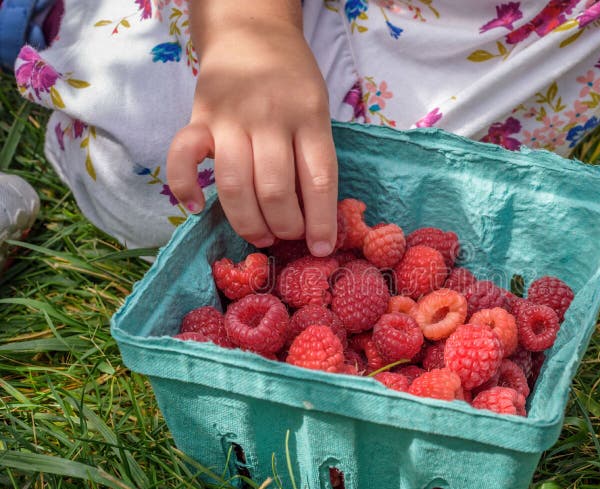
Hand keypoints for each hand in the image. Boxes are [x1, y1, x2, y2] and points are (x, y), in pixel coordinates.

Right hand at [166, 1, 337, 255]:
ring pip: (234, 184)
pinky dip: (184, 186)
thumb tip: (317, 218)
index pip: (318, 178)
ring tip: (261, 236)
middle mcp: (269, 118)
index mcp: (308, 117)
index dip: (321, 221)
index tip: (322, 249)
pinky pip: (182, 157)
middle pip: (274, 189)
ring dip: (248, 222)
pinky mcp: (198, 118)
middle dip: (284, 226)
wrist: (251, 34)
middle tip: (287, 236)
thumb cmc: (292, 81)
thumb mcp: (317, 109)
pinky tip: (196, 207)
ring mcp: (230, 117)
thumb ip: (314, 154)